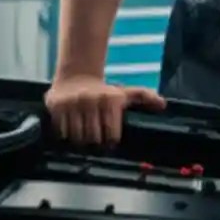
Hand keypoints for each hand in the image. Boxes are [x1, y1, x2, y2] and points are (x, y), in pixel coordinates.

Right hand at [44, 73, 165, 146]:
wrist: (77, 75)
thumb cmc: (104, 90)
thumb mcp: (125, 92)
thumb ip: (144, 98)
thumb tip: (163, 104)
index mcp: (111, 100)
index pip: (111, 134)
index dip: (110, 141)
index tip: (109, 142)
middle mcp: (92, 100)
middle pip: (94, 137)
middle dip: (95, 143)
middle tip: (95, 142)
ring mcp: (73, 103)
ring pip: (76, 136)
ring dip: (79, 141)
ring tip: (83, 138)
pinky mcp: (56, 106)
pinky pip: (61, 131)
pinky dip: (65, 134)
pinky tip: (71, 129)